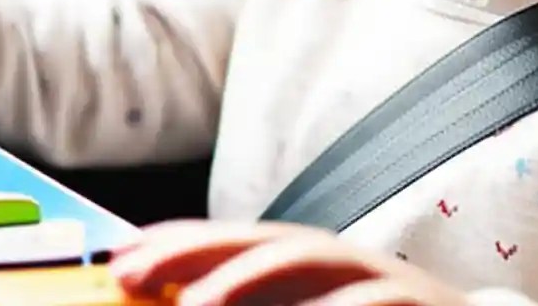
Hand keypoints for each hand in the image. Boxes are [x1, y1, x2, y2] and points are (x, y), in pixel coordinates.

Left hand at [109, 220, 468, 305]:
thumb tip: (178, 305)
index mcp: (303, 265)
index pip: (229, 241)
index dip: (173, 244)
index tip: (119, 260)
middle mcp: (337, 261)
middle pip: (258, 239)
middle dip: (194, 251)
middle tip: (136, 276)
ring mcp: (379, 278)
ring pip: (310, 261)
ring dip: (251, 277)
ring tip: (198, 305)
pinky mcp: (418, 305)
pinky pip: (376, 304)